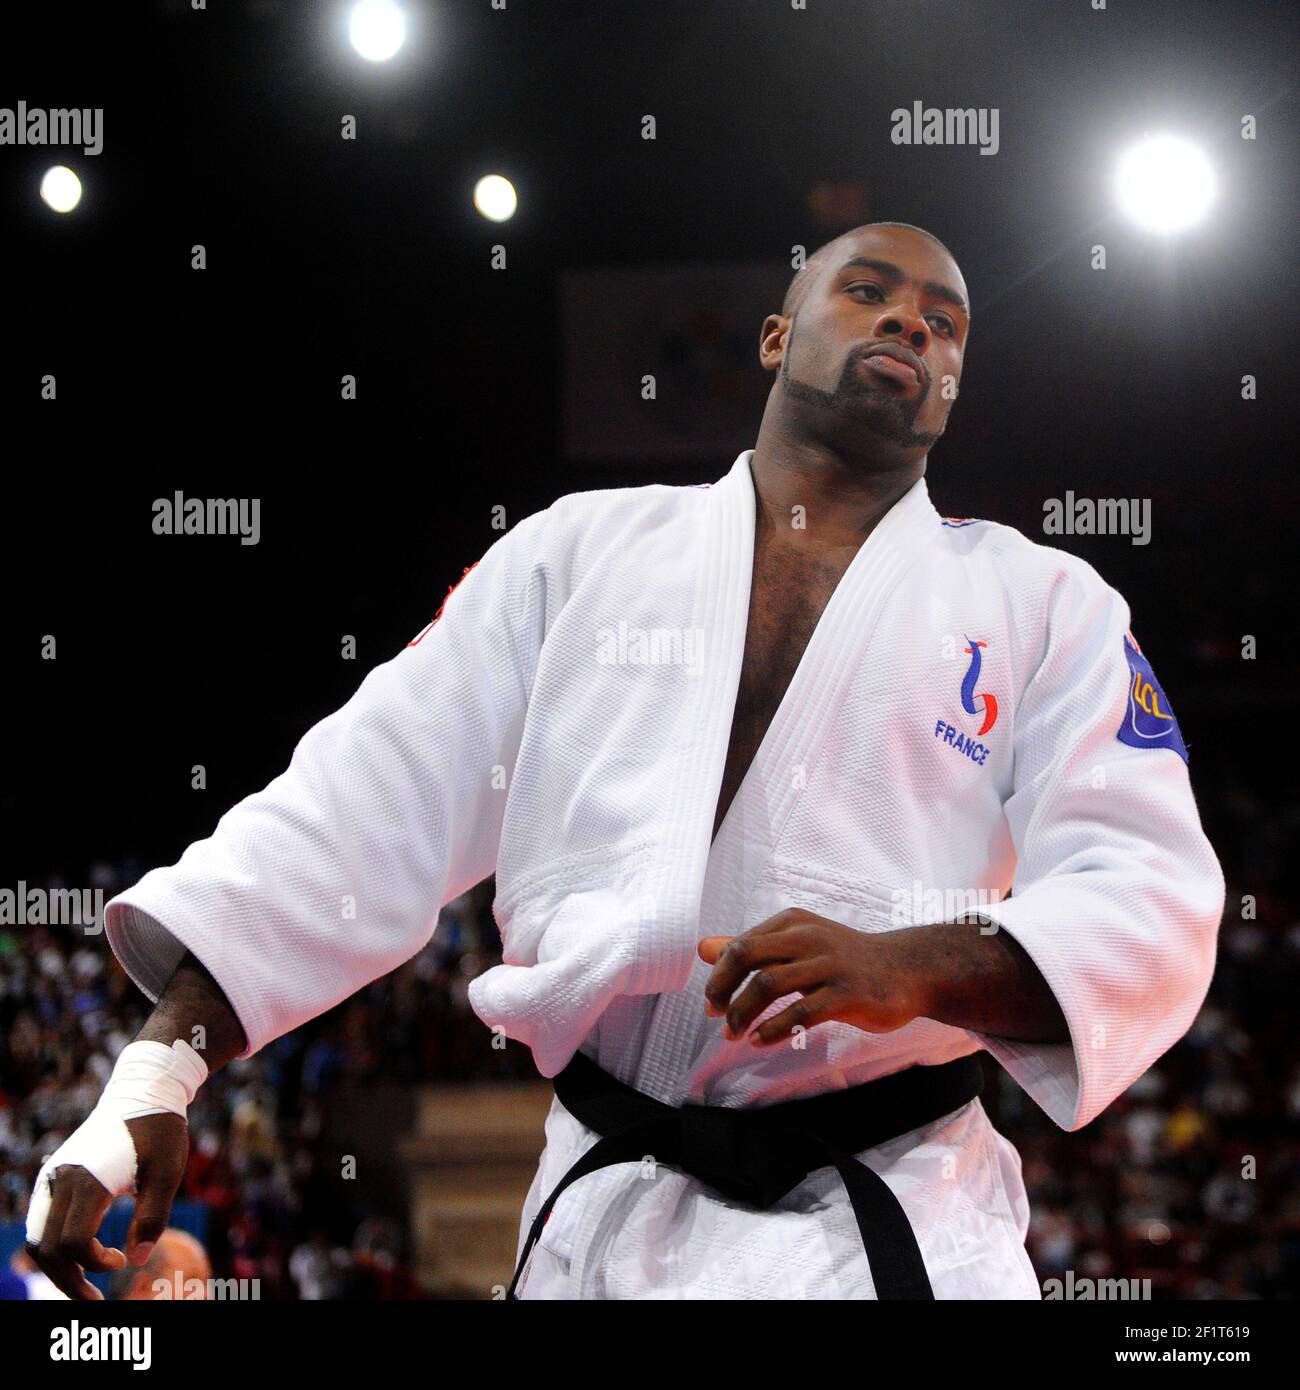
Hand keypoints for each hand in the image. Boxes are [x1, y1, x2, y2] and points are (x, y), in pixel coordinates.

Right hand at [25, 1111, 187, 1299]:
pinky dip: (53, 1245)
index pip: (73, 1243)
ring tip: (83, 1285)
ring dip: (56, 1266)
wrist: (143, 1092)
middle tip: (94, 1299)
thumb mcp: (168, 1173)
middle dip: (67, 1280)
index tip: (121, 1261)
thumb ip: (152, 1218)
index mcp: (87, 1180)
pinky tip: (78, 1255)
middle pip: (46, 1248)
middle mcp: (60, 1180)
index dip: (94, 1263)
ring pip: (37, 1237)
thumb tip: (135, 1261)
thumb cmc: (159, 1132)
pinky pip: (41, 1220)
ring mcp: (53, 1176)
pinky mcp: (55, 1174)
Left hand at [699, 909, 929, 1046]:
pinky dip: (773, 1028)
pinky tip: (759, 1041)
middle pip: (747, 955)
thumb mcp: (798, 946)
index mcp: (793, 923)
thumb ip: (752, 947)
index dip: (719, 975)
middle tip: (715, 1014)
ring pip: (769, 983)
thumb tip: (703, 948)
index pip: (740, 944)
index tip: (712, 1002)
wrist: (907, 969)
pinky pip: (800, 1011)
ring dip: (743, 1012)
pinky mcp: (847, 993)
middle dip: (723, 987)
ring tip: (733, 1034)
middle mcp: (808, 937)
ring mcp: (829, 964)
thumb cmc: (845, 960)